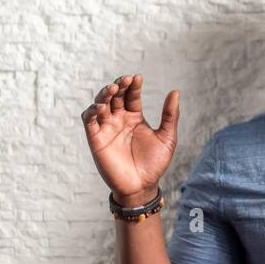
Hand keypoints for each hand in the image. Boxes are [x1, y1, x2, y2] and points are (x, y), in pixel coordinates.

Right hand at [81, 73, 179, 201]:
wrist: (142, 186)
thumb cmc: (155, 163)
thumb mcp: (167, 137)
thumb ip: (170, 115)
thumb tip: (175, 91)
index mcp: (134, 117)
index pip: (131, 95)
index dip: (133, 85)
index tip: (138, 77)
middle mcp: (119, 120)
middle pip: (115, 96)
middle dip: (118, 85)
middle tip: (125, 80)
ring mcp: (107, 128)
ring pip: (100, 104)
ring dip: (104, 94)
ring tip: (113, 89)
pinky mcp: (96, 139)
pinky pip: (89, 120)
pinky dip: (92, 110)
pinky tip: (101, 106)